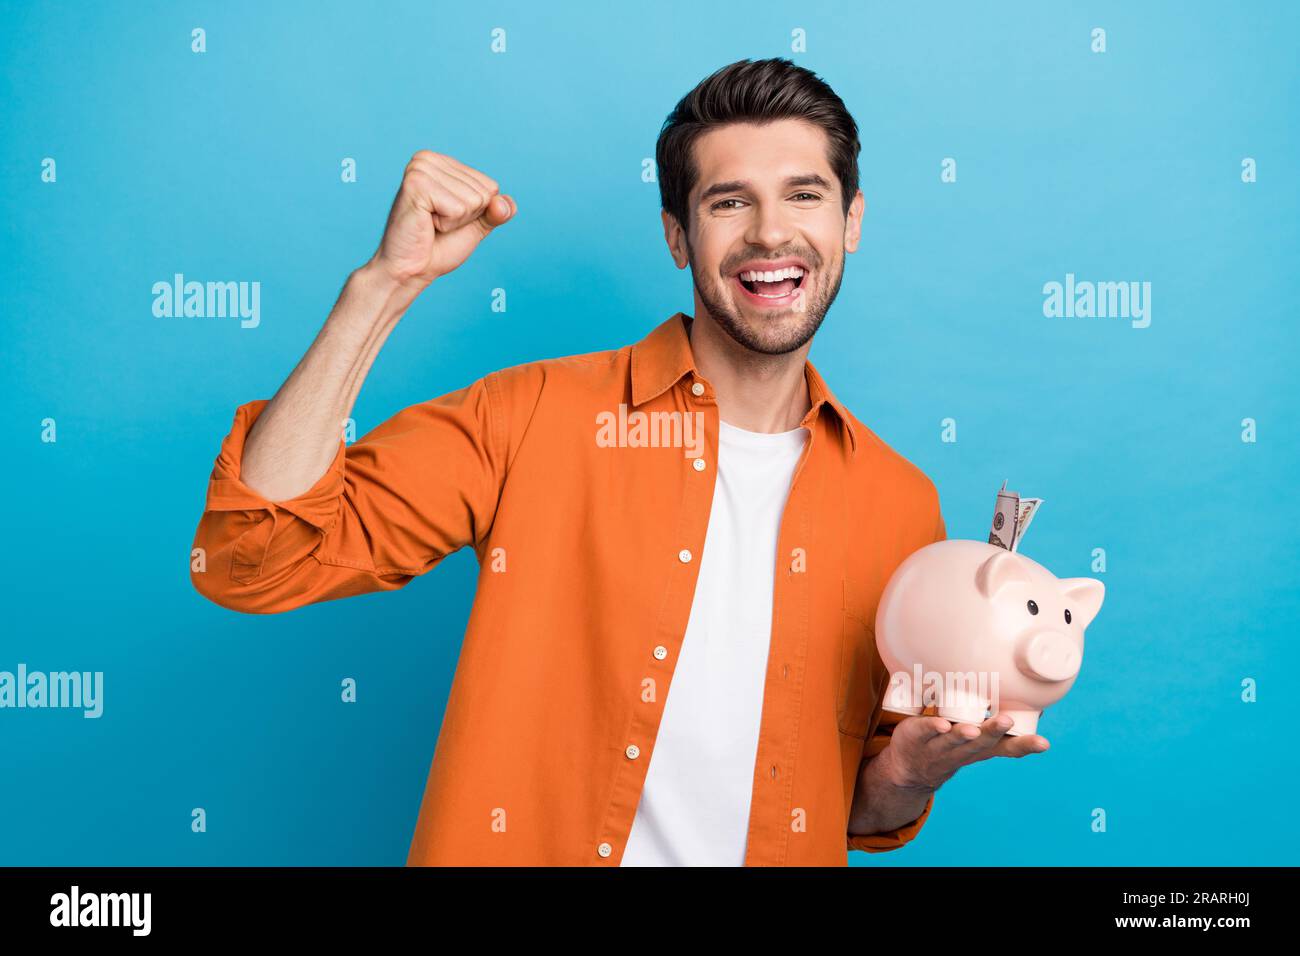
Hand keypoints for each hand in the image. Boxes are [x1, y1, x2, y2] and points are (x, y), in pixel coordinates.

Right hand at [368, 150, 514, 291]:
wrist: (410, 270)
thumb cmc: (437, 247)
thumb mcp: (475, 225)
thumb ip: (496, 212)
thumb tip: (507, 204)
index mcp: (442, 162)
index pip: (490, 186)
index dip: (476, 212)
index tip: (448, 218)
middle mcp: (429, 159)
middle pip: (484, 192)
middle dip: (466, 217)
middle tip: (437, 224)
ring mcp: (421, 169)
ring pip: (473, 200)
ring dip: (455, 221)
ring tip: (431, 223)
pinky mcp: (416, 184)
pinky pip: (458, 208)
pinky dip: (447, 224)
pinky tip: (426, 224)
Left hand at [876, 713, 1049, 792]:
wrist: (911, 769)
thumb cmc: (951, 744)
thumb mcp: (978, 739)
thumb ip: (1000, 723)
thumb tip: (1031, 701)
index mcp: (982, 748)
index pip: (1007, 748)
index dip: (1025, 745)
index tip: (1044, 743)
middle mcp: (963, 750)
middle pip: (980, 742)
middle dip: (993, 732)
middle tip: (1007, 722)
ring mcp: (939, 746)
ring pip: (953, 740)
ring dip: (963, 734)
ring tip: (972, 729)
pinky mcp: (917, 737)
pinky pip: (924, 732)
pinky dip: (932, 727)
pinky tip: (940, 724)